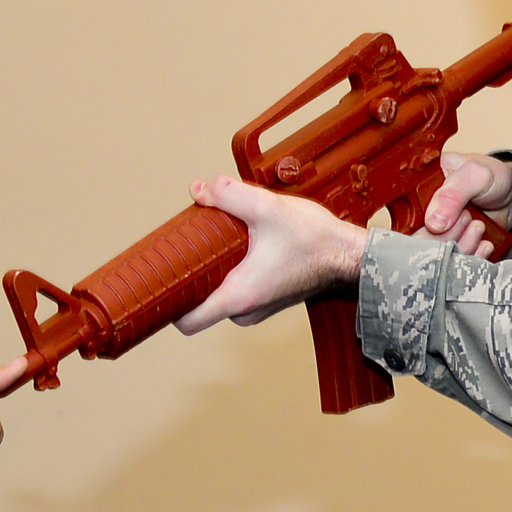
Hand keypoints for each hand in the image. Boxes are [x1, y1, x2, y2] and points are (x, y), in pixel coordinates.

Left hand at [173, 179, 367, 333]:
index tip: (161, 283)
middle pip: (199, 305)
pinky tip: (233, 249)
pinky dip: (229, 274)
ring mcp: (257, 309)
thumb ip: (230, 195)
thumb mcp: (268, 208)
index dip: (168, 306)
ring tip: (212, 244)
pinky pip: (235, 293)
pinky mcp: (267, 301)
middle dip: (189, 279)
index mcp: (238, 296)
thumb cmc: (316, 240)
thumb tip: (199, 189)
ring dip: (211, 274)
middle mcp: (246, 310)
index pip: (187, 322)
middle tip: (186, 250)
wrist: (350, 255)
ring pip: (218, 296)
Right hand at [420, 152, 511, 259]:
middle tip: (467, 219)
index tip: (438, 225)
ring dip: (460, 247)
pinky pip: (452, 264)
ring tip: (478, 227)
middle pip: (415, 241)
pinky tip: (483, 244)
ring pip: (434, 256)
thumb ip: (452, 194)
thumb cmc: (491, 175)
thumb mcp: (474, 174)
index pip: (401, 216)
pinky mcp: (449, 249)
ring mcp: (433, 234)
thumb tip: (433, 222)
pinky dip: (469, 258)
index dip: (417, 226)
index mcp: (415, 187)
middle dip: (443, 237)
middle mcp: (418, 213)